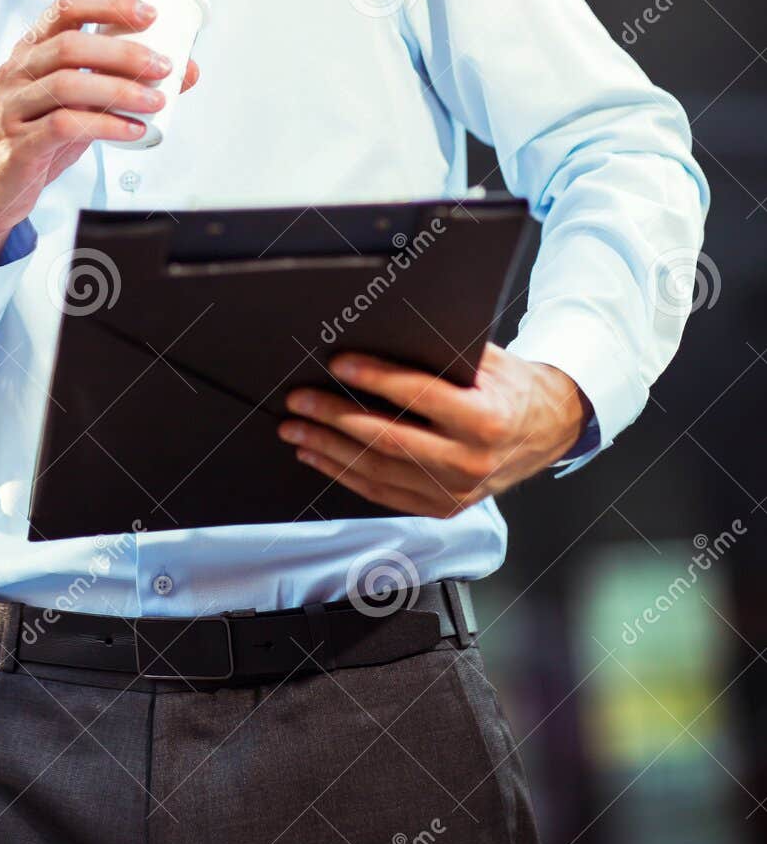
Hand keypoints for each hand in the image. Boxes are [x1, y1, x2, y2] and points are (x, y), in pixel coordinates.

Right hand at [0, 0, 199, 267]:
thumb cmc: (39, 135)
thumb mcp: (76, 102)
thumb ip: (121, 84)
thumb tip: (187, 70)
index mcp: (30, 50)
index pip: (64, 8)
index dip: (108, 4)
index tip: (149, 15)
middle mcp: (17, 72)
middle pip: (70, 46)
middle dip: (124, 53)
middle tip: (163, 67)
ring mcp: (13, 108)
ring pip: (67, 85)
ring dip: (120, 90)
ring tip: (157, 102)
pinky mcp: (18, 145)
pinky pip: (64, 126)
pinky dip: (105, 125)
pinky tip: (133, 131)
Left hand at [278, 343, 591, 516]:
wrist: (547, 429)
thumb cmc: (513, 388)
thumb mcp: (487, 361)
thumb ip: (441, 354)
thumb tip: (379, 336)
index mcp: (487, 420)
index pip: (419, 397)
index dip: (375, 378)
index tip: (338, 364)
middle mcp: (471, 462)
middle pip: (388, 440)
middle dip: (335, 418)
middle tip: (299, 401)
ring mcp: (457, 492)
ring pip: (378, 472)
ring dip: (328, 450)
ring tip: (296, 429)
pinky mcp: (444, 507)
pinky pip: (383, 493)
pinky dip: (345, 474)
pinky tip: (319, 456)